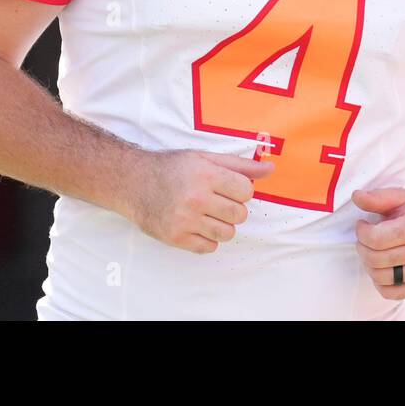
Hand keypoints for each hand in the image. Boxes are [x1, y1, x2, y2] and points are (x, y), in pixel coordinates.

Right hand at [127, 149, 273, 253]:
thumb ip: (239, 165)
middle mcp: (196, 198)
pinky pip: (209, 247)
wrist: (134, 182)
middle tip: (216, 201)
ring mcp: (185, 220)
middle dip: (233, 209)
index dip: (240, 190)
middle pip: (240, 215)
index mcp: (206, 175)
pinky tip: (195, 225)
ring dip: (221, 225)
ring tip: (205, 214)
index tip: (226, 188)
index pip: (247, 191)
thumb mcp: (204, 158)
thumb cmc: (172, 168)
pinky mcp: (176, 237)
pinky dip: (206, 239)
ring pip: (227, 234)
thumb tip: (270, 170)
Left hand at [352, 186, 404, 298]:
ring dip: (369, 265)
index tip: (362, 225)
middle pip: (377, 259)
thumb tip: (356, 196)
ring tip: (372, 252)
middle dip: (362, 248)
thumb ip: (376, 197)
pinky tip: (382, 267)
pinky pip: (392, 293)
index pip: (377, 239)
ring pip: (381, 278)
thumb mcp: (400, 197)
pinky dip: (380, 282)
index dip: (361, 232)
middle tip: (364, 239)